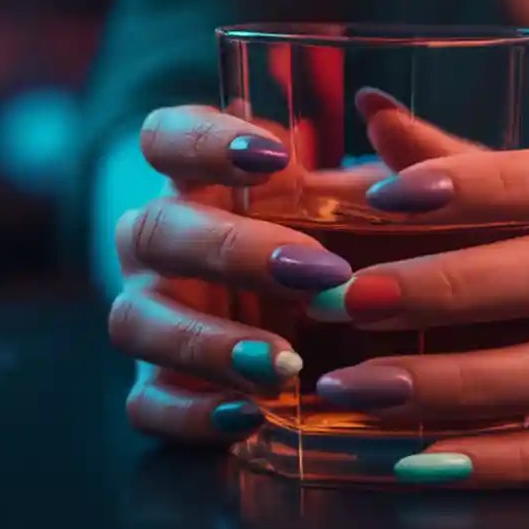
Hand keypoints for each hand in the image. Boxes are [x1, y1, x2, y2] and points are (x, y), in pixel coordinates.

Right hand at [108, 90, 468, 442]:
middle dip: (234, 251)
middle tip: (317, 273)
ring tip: (285, 363)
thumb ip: (391, 165)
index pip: (165, 138)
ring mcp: (152, 317)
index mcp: (203, 183)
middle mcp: (163, 244)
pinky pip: (147, 403)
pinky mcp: (159, 389)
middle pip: (156, 230)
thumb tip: (381, 110)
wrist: (342, 346)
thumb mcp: (382, 210)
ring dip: (209, 342)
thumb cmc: (358, 254)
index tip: (277, 156)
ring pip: (136, 320)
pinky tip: (250, 418)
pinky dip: (192, 414)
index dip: (204, 140)